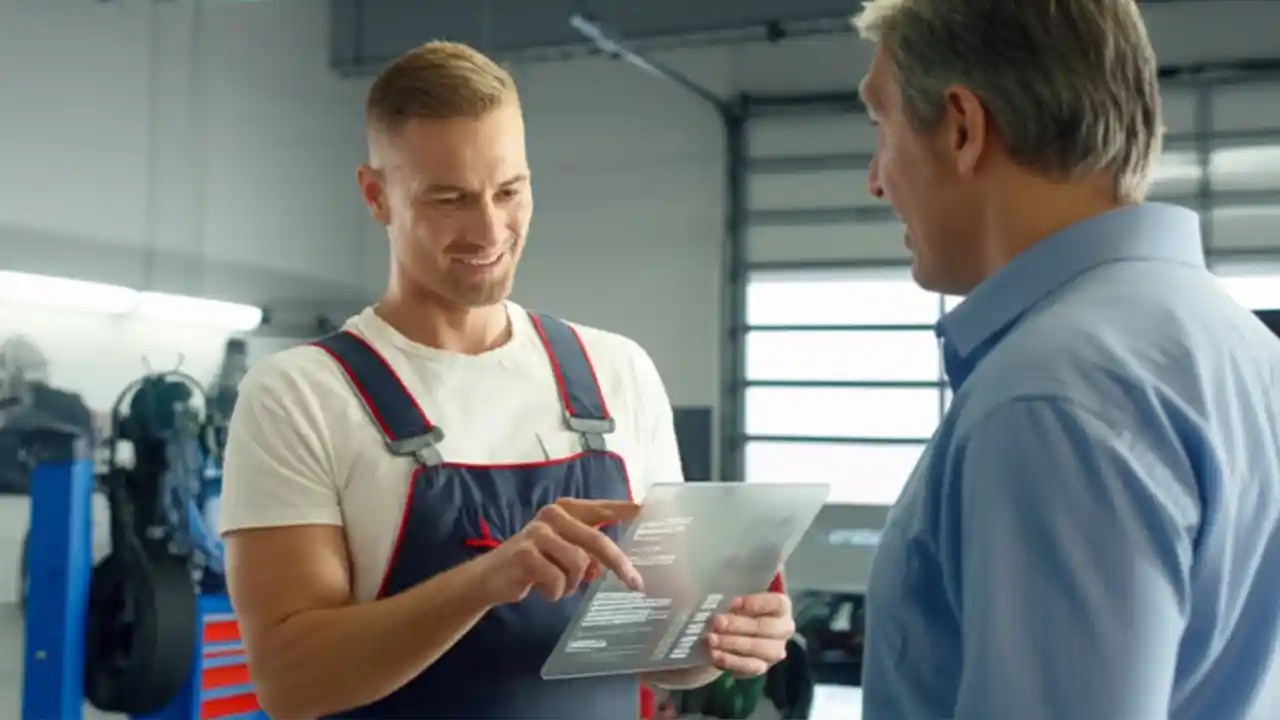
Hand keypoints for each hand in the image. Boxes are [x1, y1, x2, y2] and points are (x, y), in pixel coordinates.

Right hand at [476, 498, 642, 604]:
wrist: (492, 576)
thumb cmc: (534, 563)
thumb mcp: (564, 554)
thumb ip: (589, 554)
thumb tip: (616, 567)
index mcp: (566, 510)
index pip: (600, 509)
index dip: (623, 509)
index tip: (645, 510)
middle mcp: (553, 515)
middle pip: (597, 541)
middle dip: (618, 565)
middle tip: (636, 584)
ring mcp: (538, 532)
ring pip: (578, 565)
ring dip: (571, 584)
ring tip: (556, 584)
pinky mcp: (526, 554)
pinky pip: (557, 580)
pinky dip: (554, 592)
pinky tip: (541, 589)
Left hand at [706, 591, 794, 677]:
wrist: (730, 632)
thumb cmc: (735, 607)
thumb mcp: (733, 595)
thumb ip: (730, 592)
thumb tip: (707, 587)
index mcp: (780, 606)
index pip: (778, 603)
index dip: (757, 603)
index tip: (734, 603)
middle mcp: (783, 629)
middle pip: (766, 627)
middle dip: (739, 625)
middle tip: (717, 622)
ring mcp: (775, 650)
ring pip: (760, 649)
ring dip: (734, 643)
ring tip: (712, 639)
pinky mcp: (762, 667)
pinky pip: (751, 667)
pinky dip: (732, 661)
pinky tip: (715, 655)